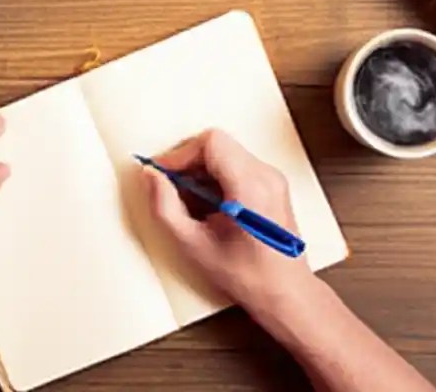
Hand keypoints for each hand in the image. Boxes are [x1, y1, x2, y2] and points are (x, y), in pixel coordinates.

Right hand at [143, 129, 314, 312]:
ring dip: (200, 171)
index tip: (162, 173)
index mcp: (250, 187)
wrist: (285, 292)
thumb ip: (165, 207)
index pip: (211, 143)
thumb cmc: (248, 276)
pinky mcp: (272, 185)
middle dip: (188, 163)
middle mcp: (266, 175)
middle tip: (171, 188)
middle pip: (217, 145)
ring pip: (225, 153)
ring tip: (191, 204)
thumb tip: (150, 177)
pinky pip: (237, 165)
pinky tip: (209, 207)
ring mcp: (273, 178)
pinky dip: (216, 178)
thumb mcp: (194, 246)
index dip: (179, 154)